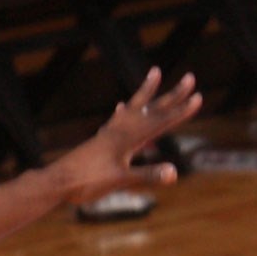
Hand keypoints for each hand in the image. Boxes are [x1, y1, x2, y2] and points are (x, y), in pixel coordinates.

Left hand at [49, 68, 200, 201]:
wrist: (58, 181)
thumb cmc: (87, 182)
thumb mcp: (120, 181)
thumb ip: (147, 175)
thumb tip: (174, 172)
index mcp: (128, 137)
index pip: (162, 121)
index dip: (182, 110)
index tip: (198, 96)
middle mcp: (121, 129)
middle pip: (153, 108)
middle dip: (173, 94)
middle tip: (190, 77)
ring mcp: (111, 132)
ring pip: (135, 106)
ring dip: (148, 91)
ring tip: (156, 73)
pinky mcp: (101, 139)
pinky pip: (118, 118)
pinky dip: (125, 110)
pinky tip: (122, 108)